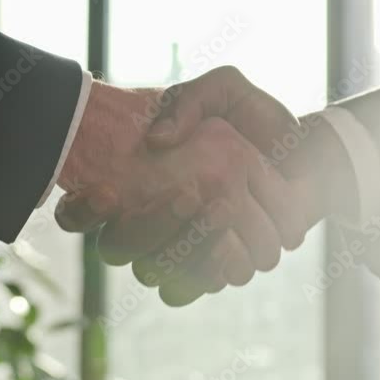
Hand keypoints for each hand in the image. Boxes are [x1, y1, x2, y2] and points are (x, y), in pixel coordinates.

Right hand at [54, 80, 306, 304]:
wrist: (302, 158)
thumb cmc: (251, 122)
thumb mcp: (223, 91)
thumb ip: (189, 103)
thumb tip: (159, 140)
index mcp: (131, 184)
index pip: (77, 212)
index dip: (82, 211)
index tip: (109, 191)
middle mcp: (142, 224)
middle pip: (118, 247)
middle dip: (150, 225)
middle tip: (191, 194)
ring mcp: (171, 252)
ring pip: (154, 273)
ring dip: (184, 249)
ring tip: (221, 210)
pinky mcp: (204, 271)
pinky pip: (192, 288)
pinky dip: (209, 270)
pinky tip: (232, 247)